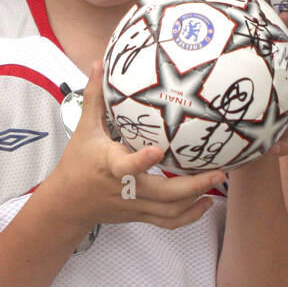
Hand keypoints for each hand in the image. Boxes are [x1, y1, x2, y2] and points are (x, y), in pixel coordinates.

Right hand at [48, 62, 224, 230]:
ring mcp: (135, 206)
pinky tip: (206, 203)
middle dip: (194, 185)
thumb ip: (94, 98)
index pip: (125, 167)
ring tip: (218, 183)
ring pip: (170, 211)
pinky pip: (168, 222)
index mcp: (110, 166)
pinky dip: (190, 216)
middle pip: (163, 194)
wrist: (67, 204)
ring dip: (197, 199)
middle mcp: (125, 189)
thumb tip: (98, 64)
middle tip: (219, 172)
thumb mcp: (83, 129)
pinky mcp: (140, 215)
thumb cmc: (76, 163)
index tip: (158, 151)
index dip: (141, 162)